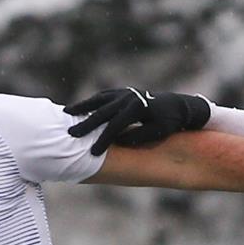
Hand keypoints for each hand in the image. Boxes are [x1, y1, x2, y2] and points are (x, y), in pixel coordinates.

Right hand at [64, 88, 211, 154]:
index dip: (103, 140)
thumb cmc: (168, 123)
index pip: (115, 126)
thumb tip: (118, 141)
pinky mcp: (122, 92)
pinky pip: (102, 97)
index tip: (92, 152)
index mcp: (138, 108)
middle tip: (71, 134)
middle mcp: (129, 97)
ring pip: (99, 100)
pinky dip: (90, 102)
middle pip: (103, 112)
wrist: (177, 106)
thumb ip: (138, 136)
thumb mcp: (157, 132)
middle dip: (86, 123)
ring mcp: (124, 93)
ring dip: (82, 107)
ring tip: (66, 113)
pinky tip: (78, 108)